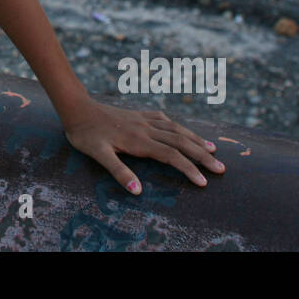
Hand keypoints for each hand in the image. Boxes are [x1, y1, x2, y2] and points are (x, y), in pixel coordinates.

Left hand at [63, 100, 224, 194]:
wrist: (76, 108)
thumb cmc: (85, 134)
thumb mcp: (97, 154)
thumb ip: (117, 171)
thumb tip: (137, 190)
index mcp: (139, 141)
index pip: (171, 156)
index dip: (189, 169)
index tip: (204, 182)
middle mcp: (146, 129)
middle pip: (180, 142)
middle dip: (202, 155)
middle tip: (221, 168)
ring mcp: (143, 120)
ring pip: (176, 129)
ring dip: (195, 139)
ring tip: (212, 148)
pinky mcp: (137, 115)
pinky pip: (163, 119)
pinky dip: (177, 126)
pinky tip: (180, 129)